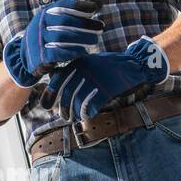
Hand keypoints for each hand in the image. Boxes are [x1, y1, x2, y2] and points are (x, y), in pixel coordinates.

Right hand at [3, 0, 103, 87]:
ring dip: (82, 38)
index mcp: (45, 13)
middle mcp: (40, 24)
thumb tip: (98, 2)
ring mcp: (38, 40)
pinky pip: (58, 53)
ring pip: (62, 37)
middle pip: (65, 21)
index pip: (63, 5)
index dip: (80, 5)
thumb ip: (73, 13)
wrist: (26, 56)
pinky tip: (83, 51)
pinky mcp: (40, 56)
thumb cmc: (47, 36)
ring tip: (95, 39)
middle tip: (101, 26)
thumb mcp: (55, 21)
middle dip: (85, 24)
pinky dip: (72, 52)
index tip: (95, 7)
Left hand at [46, 35, 170, 122]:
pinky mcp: (106, 89)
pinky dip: (89, 113)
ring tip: (75, 119)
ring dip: (75, 113)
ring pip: (79, 101)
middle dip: (64, 108)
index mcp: (79, 62)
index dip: (50, 95)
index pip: (57, 79)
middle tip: (64, 117)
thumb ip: (73, 70)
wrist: (134, 65)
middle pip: (67, 93)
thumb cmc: (109, 66)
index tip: (46, 107)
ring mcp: (96, 79)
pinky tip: (89, 117)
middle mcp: (85, 69)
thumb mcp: (89, 62)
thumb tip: (53, 77)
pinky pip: (92, 106)